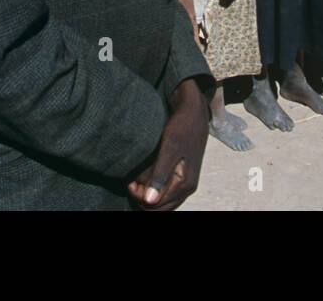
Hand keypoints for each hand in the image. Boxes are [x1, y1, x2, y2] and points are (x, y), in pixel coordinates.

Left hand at [127, 79, 207, 210]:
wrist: (194, 113)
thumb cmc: (181, 127)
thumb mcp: (169, 148)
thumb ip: (160, 174)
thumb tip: (149, 200)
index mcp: (185, 184)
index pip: (158, 205)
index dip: (140, 198)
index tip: (128, 184)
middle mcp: (188, 188)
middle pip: (160, 208)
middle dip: (142, 200)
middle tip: (129, 183)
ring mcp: (186, 183)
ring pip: (163, 202)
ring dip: (147, 197)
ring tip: (133, 181)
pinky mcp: (182, 176)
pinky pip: (166, 193)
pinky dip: (153, 190)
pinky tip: (142, 180)